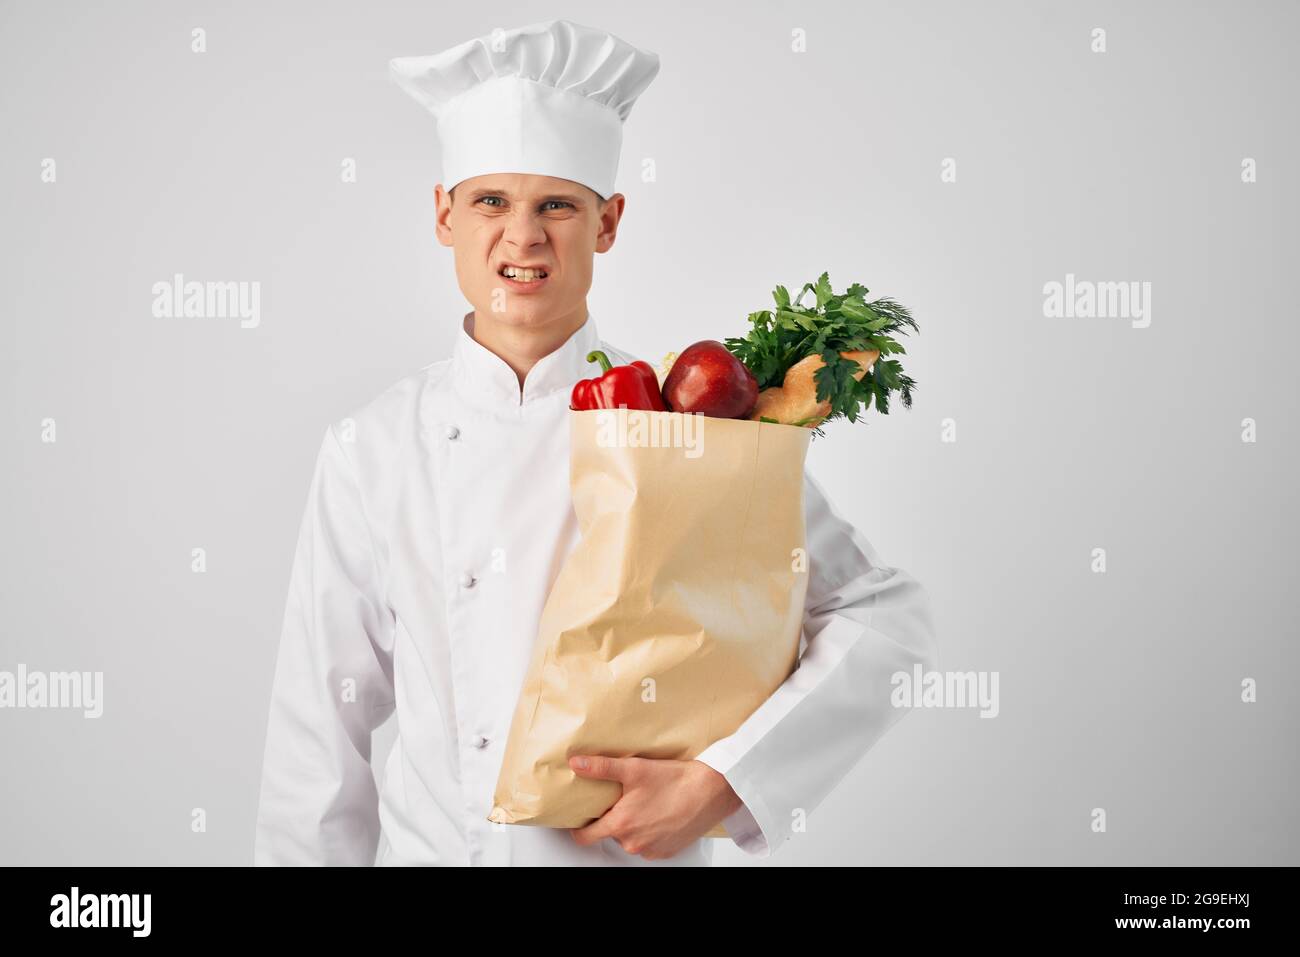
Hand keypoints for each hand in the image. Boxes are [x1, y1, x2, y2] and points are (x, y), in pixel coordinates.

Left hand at [567, 755, 742, 859]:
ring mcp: (652, 849)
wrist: (711, 791)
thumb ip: (601, 768)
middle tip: (621, 801)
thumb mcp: (634, 769)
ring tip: (644, 803)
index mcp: (622, 825)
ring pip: (631, 839)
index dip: (579, 829)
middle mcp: (634, 842)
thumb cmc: (676, 781)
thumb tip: (576, 763)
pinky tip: (658, 813)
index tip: (579, 819)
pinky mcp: (667, 851)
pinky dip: (650, 832)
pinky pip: (650, 844)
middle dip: (613, 820)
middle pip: (611, 835)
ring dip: (633, 826)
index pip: (586, 837)